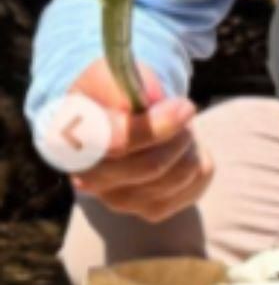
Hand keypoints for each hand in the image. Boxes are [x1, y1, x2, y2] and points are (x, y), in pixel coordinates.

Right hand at [64, 59, 213, 222]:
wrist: (119, 115)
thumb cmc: (113, 92)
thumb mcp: (110, 74)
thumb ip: (122, 84)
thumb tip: (150, 98)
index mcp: (71, 142)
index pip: (116, 144)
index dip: (157, 127)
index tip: (184, 106)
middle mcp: (88, 178)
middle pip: (151, 167)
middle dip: (179, 134)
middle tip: (183, 111)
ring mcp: (118, 200)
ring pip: (177, 177)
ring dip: (190, 146)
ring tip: (179, 130)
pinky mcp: (149, 210)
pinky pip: (193, 188)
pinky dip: (200, 163)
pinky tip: (184, 150)